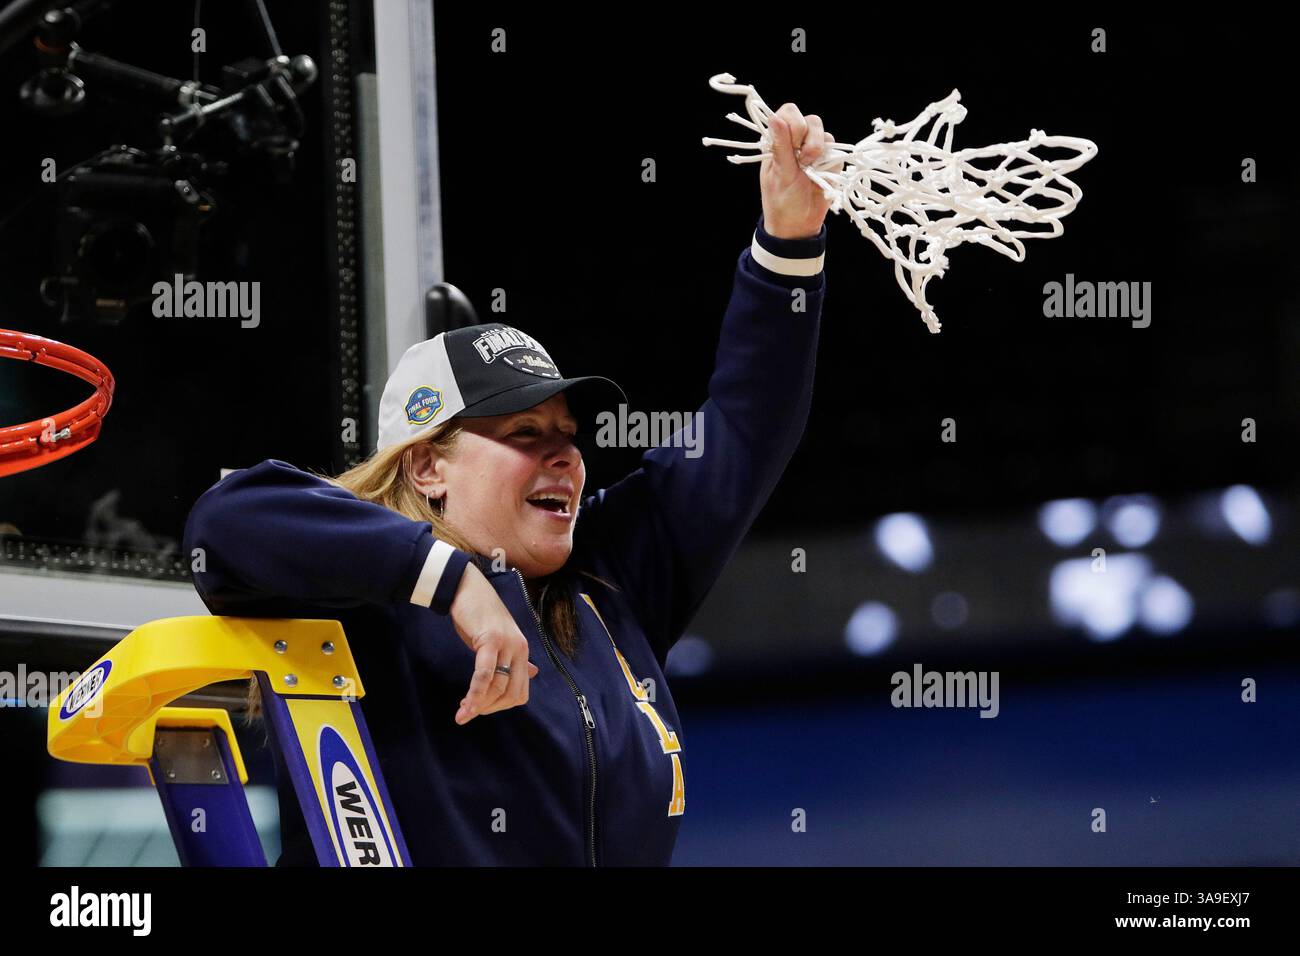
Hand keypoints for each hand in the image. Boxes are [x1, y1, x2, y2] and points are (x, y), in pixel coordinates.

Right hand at [447, 562, 538, 723]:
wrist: (467, 587)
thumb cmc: (480, 615)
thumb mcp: (499, 639)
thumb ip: (513, 659)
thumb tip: (533, 673)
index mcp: (523, 652)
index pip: (520, 693)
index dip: (501, 706)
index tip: (480, 708)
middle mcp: (520, 649)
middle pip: (512, 694)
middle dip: (490, 708)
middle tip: (469, 712)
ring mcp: (507, 644)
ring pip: (498, 686)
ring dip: (480, 705)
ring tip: (463, 714)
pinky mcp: (491, 639)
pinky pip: (484, 673)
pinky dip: (475, 692)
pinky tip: (465, 704)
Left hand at [760, 103, 842, 239]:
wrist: (800, 225)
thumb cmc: (782, 201)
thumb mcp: (780, 174)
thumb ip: (780, 145)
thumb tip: (775, 117)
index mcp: (778, 142)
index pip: (788, 113)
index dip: (794, 124)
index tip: (792, 145)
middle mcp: (796, 142)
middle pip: (810, 120)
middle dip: (809, 138)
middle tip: (803, 160)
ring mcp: (814, 150)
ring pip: (824, 133)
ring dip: (819, 150)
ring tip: (811, 169)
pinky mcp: (830, 160)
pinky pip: (836, 150)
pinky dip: (830, 161)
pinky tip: (821, 175)